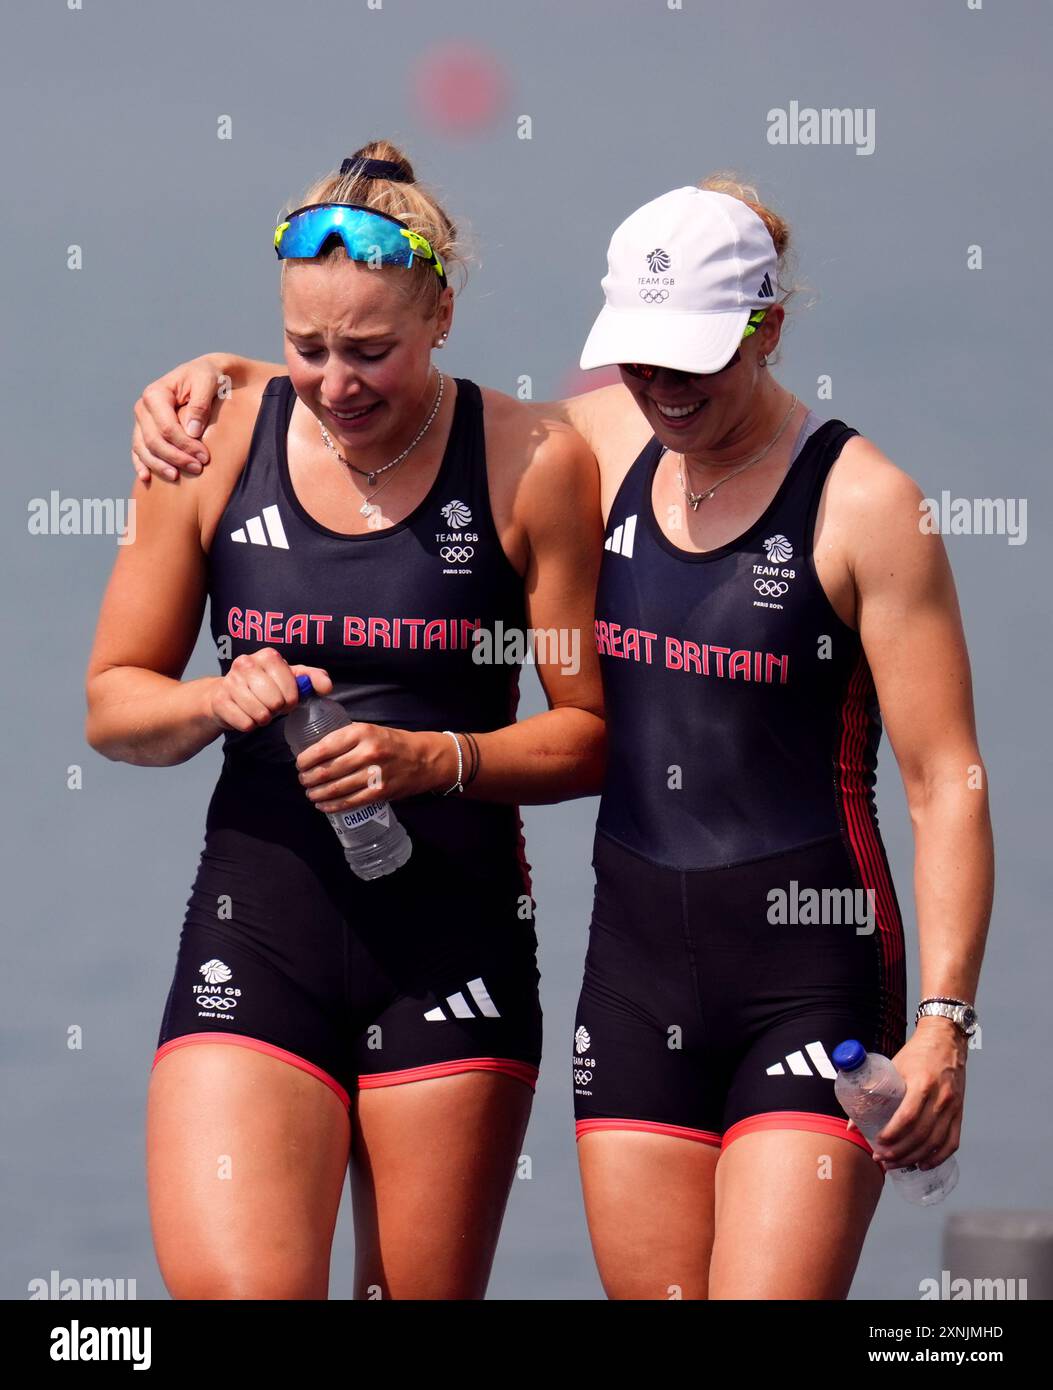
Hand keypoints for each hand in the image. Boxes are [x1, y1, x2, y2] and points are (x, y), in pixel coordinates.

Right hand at [131, 355, 226, 482]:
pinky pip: (137, 450)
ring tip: (177, 477)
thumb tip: (192, 430)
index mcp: (155, 394)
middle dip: (175, 458)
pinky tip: (146, 478)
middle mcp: (143, 408)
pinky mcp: (143, 430)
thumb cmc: (208, 376)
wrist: (204, 374)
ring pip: (143, 449)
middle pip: (153, 441)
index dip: (184, 446)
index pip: (166, 428)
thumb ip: (200, 404)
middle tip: (197, 468)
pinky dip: (141, 464)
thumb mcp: (208, 381)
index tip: (204, 457)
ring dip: (159, 466)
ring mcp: (141, 421)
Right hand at [208, 649, 332, 732]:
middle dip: (276, 710)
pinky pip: (245, 724)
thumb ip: (313, 679)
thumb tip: (326, 686)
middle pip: (275, 702)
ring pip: (260, 714)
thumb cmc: (264, 685)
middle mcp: (246, 663)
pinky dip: (249, 725)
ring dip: (263, 718)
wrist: (226, 693)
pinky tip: (245, 715)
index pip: (291, 688)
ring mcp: (230, 681)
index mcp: (268, 655)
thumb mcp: (290, 678)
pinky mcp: (219, 701)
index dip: (292, 699)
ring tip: (259, 710)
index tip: (285, 699)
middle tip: (270, 706)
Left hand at [295, 725, 454, 810]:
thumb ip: (345, 737)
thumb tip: (315, 748)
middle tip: (303, 780)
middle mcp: (367, 752)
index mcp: (361, 733)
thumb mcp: (370, 730)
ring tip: (310, 793)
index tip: (300, 764)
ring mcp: (374, 774)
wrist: (423, 759)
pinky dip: (332, 806)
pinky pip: (349, 802)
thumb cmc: (392, 743)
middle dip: (308, 778)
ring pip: (335, 788)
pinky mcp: (379, 792)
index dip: (305, 759)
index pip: (323, 748)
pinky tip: (323, 805)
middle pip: (326, 771)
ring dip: (316, 793)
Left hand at [869, 1017, 967, 1172]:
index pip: (908, 1116)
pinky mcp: (959, 1113)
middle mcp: (940, 1097)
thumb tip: (852, 1120)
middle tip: (882, 1159)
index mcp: (922, 1083)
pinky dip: (938, 1157)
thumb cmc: (916, 1054)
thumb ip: (874, 1090)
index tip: (878, 1143)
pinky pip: (952, 1142)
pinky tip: (923, 1164)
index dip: (893, 1134)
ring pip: (935, 1142)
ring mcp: (953, 1107)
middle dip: (900, 1152)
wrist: (946, 1041)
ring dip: (914, 1157)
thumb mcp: (893, 1066)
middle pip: (921, 1134)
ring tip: (896, 1164)